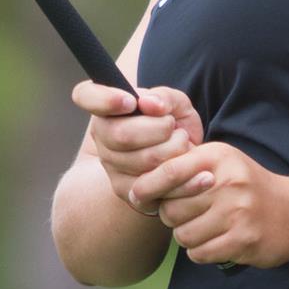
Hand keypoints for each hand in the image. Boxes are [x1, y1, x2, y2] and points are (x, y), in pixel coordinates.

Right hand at [71, 82, 210, 213]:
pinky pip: (156, 189)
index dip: (105, 99)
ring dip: (175, 151)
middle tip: (174, 127)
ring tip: (185, 145)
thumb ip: (163, 97)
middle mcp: (102, 138)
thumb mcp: (174, 103)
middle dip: (159, 130)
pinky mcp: (130, 193)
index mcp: (107, 108)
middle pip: (121, 135)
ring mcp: (112, 168)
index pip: (86, 95)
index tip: (132, 102)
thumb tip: (149, 104)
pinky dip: (186, 181)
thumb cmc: (173, 123)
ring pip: (142, 162)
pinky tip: (203, 176)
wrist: (180, 159)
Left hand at [127, 141, 288, 268]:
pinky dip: (200, 252)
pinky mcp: (244, 240)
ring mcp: (238, 212)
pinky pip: (200, 253)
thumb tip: (138, 184)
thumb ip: (185, 166)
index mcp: (218, 157)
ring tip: (202, 228)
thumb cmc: (246, 186)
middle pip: (172, 208)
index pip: (169, 171)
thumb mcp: (220, 163)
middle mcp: (229, 182)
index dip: (147, 186)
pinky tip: (214, 241)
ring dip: (186, 236)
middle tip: (185, 215)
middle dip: (171, 216)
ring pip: (183, 235)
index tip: (138, 196)